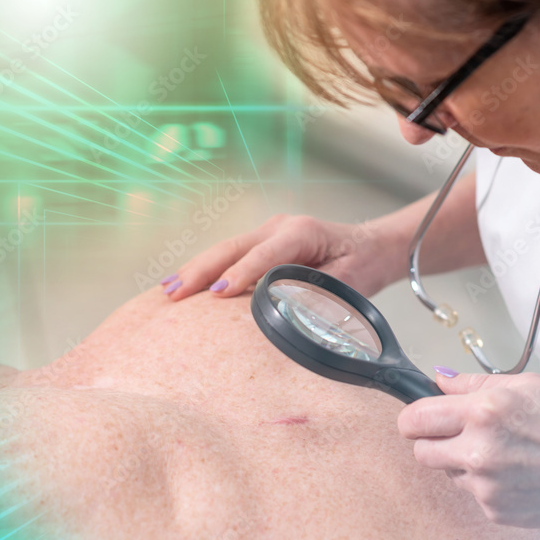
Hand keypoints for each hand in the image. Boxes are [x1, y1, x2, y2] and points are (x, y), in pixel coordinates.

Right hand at [163, 214, 401, 300]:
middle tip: (175, 294)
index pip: (265, 254)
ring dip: (196, 270)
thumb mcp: (350, 282)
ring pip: (225, 249)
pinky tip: (183, 284)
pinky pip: (230, 255)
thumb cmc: (363, 263)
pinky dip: (207, 270)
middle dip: (202, 271)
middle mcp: (281, 227)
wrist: (373, 246)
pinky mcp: (263, 243)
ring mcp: (269, 232)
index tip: (220, 294)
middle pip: (233, 247)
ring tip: (167, 290)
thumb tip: (291, 312)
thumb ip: (322, 294)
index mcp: (302, 232)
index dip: (242, 273)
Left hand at [397, 370, 539, 530]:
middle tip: (461, 432)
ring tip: (504, 450)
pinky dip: (487, 482)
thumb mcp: (529, 385)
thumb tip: (440, 380)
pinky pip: (473, 493)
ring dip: (462, 461)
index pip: (414, 419)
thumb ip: (475, 383)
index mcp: (483, 412)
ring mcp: (485, 487)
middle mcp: (478, 452)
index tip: (424, 415)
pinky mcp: (495, 511)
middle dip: (434, 440)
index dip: (416, 416)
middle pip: (419, 451)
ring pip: (448, 472)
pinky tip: (518, 471)